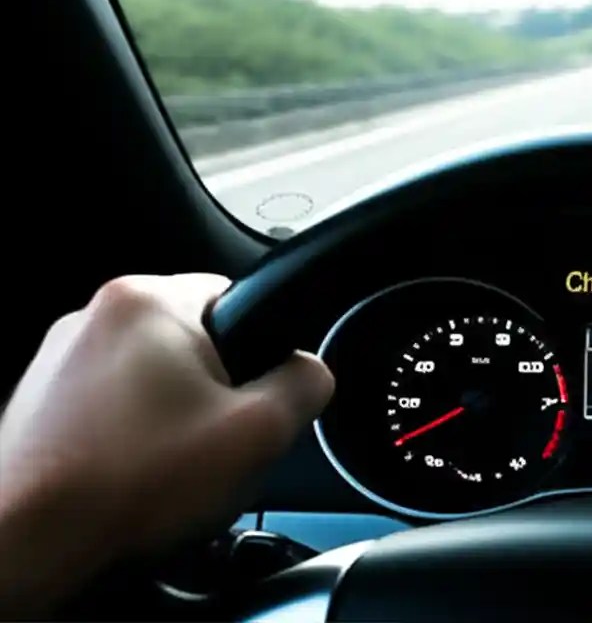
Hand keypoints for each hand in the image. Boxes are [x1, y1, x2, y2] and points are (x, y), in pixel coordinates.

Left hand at [0, 274, 332, 615]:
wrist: (33, 541)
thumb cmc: (130, 483)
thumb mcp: (261, 432)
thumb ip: (306, 385)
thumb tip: (311, 372)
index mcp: (148, 300)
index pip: (239, 297)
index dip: (261, 356)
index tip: (250, 402)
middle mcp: (95, 317)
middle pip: (196, 343)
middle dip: (214, 394)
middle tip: (213, 444)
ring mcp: (61, 359)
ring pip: (154, 380)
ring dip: (171, 419)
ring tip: (167, 468)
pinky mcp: (42, 401)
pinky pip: (113, 408)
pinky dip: (130, 438)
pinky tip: (133, 477)